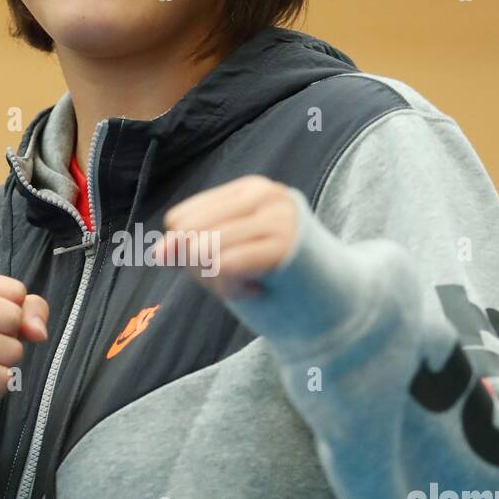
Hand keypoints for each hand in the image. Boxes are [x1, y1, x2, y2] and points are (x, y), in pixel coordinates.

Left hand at [152, 176, 298, 300]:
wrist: (339, 309)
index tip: (235, 263)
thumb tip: (158, 252)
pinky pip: (222, 265)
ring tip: (255, 284)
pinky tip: (261, 291)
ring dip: (220, 282)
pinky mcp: (285, 244)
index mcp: (250, 189)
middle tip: (244, 278)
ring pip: (203, 249)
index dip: (194, 254)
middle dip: (203, 268)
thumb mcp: (229, 258)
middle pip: (188, 233)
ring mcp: (277, 216)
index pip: (181, 219)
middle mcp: (265, 193)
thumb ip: (192, 249)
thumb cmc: (279, 284)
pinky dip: (232, 290)